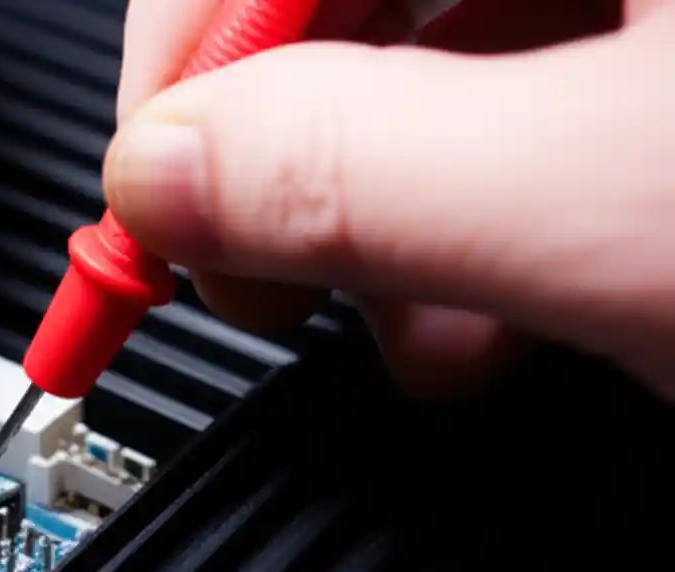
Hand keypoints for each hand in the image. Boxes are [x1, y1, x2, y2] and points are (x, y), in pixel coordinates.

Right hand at [106, 0, 674, 400]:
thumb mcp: (614, 195)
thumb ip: (359, 166)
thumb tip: (162, 175)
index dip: (187, 50)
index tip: (151, 191)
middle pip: (342, 3)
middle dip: (283, 157)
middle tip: (250, 271)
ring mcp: (643, 17)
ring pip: (434, 77)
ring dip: (377, 224)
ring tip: (402, 335)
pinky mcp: (653, 106)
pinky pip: (519, 136)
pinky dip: (472, 241)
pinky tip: (490, 324)